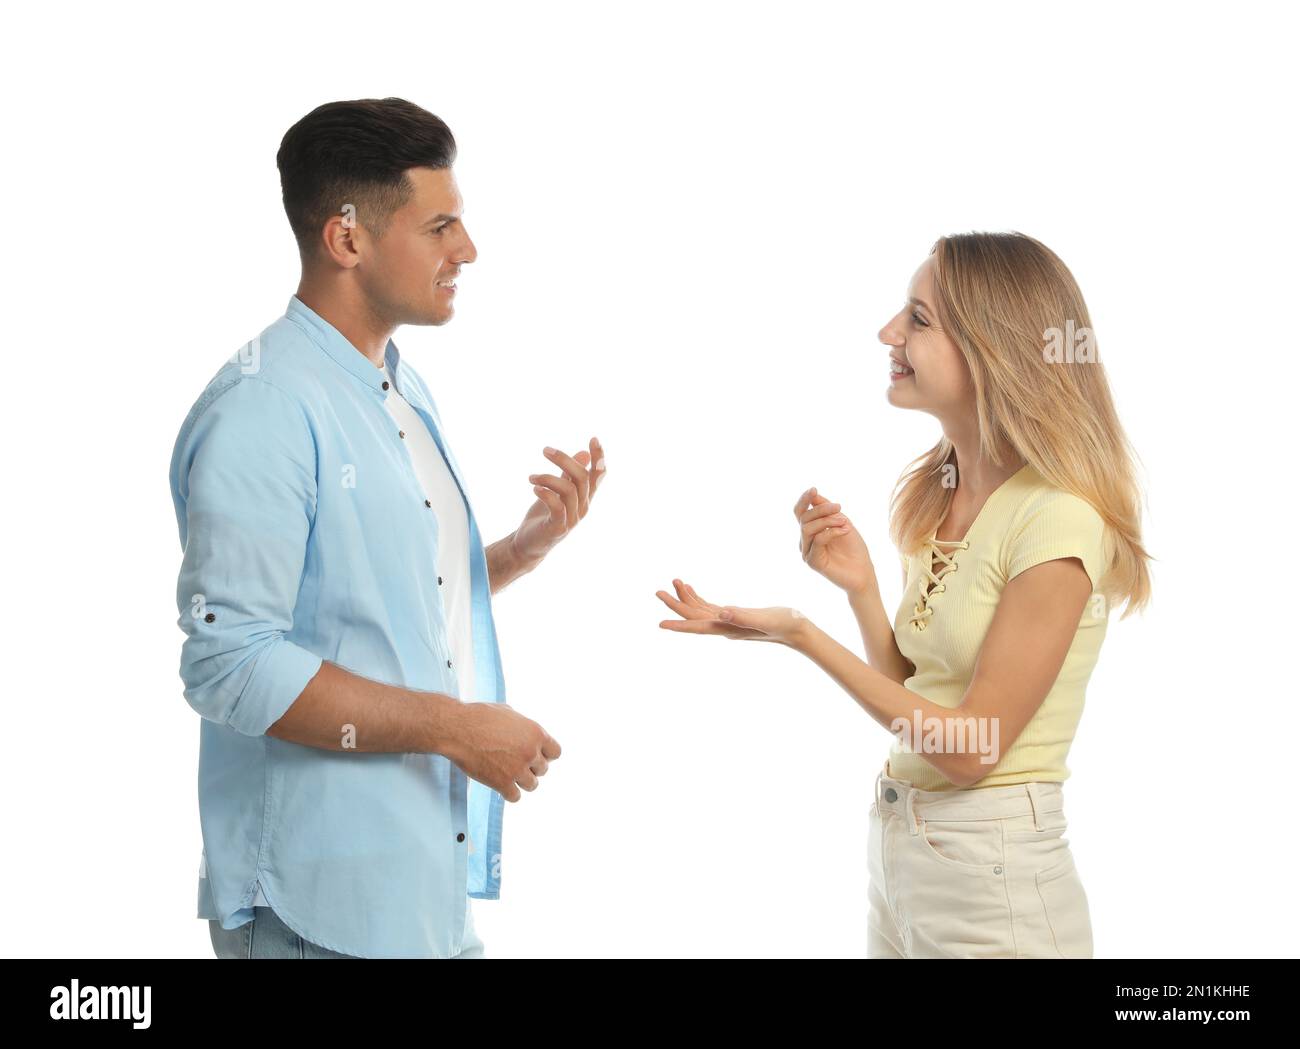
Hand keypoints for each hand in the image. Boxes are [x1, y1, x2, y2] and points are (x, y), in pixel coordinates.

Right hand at [446, 702, 561, 802]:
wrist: (457, 729)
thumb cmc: (479, 717)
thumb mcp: (509, 713)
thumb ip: (522, 727)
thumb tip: (525, 733)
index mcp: (536, 733)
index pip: (556, 752)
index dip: (545, 754)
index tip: (535, 756)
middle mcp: (531, 752)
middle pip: (543, 770)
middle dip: (531, 767)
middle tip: (515, 763)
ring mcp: (517, 769)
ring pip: (532, 785)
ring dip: (522, 781)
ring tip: (509, 774)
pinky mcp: (502, 783)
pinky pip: (515, 796)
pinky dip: (509, 792)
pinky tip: (500, 784)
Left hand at [512, 437, 605, 566]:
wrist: (530, 546)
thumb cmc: (544, 517)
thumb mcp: (557, 492)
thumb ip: (569, 475)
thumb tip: (583, 454)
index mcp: (584, 497)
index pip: (598, 475)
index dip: (599, 457)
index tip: (593, 438)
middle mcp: (583, 507)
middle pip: (581, 477)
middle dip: (564, 459)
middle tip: (545, 450)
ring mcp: (572, 518)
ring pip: (569, 490)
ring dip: (548, 478)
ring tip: (531, 477)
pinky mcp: (558, 527)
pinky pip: (557, 506)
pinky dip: (546, 494)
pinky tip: (534, 488)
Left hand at [655, 578, 812, 646]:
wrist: (799, 631)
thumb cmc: (786, 624)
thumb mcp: (765, 618)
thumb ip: (743, 616)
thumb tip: (721, 612)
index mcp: (729, 628)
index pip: (698, 627)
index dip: (679, 625)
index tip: (660, 624)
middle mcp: (725, 627)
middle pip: (694, 618)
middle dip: (675, 605)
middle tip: (658, 592)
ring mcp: (729, 622)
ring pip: (700, 612)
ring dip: (686, 598)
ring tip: (674, 582)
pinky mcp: (735, 616)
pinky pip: (710, 608)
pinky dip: (698, 599)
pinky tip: (691, 590)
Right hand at [793, 487, 874, 592]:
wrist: (864, 572)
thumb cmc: (854, 549)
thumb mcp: (842, 523)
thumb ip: (827, 511)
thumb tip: (814, 494)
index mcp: (811, 531)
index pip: (800, 512)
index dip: (804, 500)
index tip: (814, 489)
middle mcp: (805, 541)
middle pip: (804, 518)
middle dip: (821, 509)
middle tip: (840, 507)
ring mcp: (807, 552)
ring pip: (808, 528)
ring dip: (827, 520)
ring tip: (845, 521)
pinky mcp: (812, 562)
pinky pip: (817, 540)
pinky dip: (831, 532)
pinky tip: (845, 530)